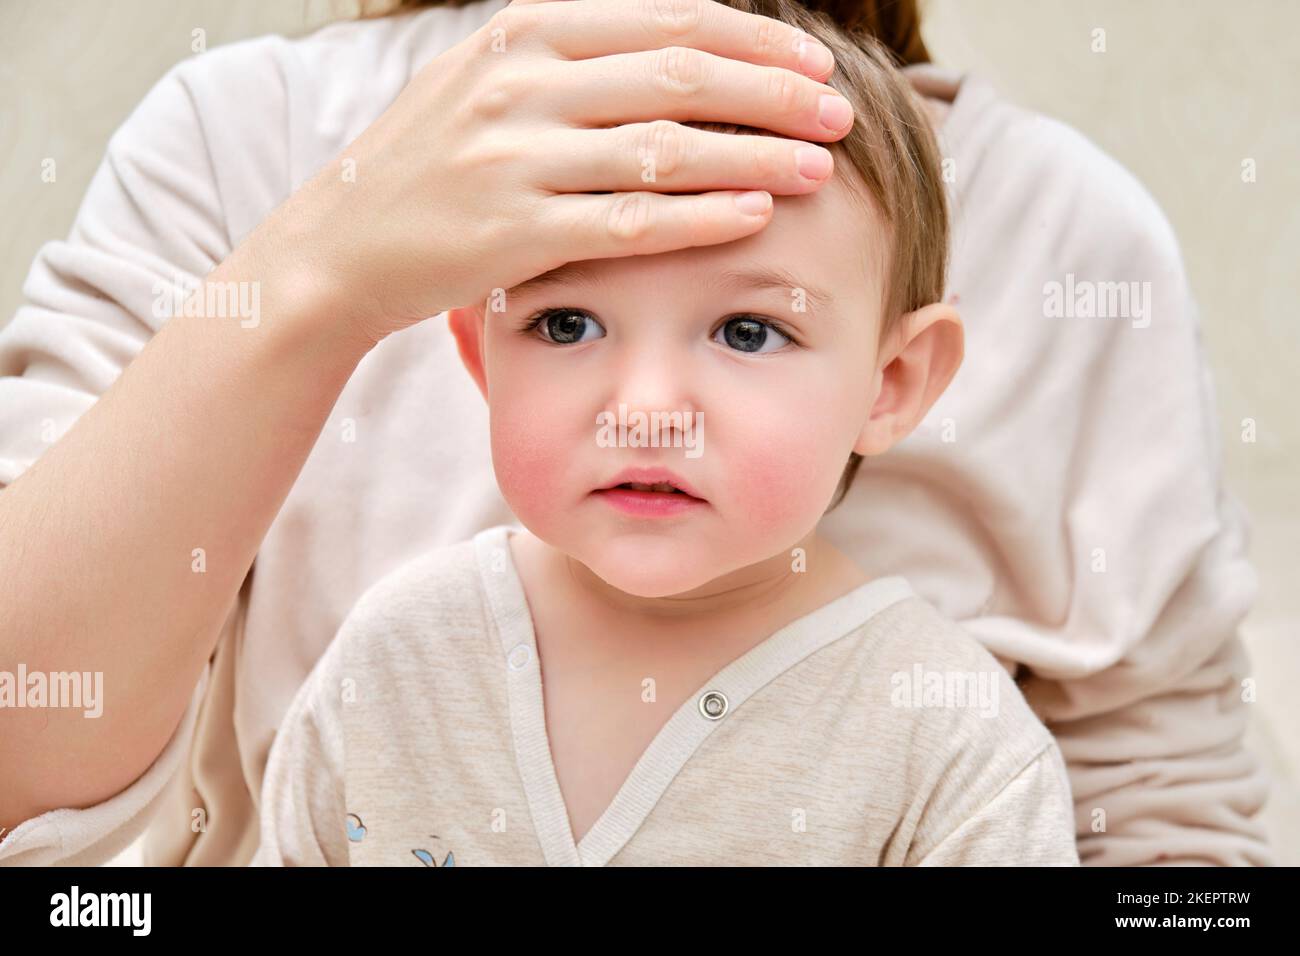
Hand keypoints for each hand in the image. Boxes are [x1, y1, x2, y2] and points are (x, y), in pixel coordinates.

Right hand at [252, 0, 853, 347]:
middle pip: (679, 76)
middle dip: (773, 94)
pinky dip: (699, 216)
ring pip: (665, 148)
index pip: (665, 22)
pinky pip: (629, 222)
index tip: (813, 65)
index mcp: (522, 34)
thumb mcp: (487, 82)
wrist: (339, 245)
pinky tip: (753, 214)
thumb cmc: (426, 166)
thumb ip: (573, 62)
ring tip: (817, 169)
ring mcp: (515, 159)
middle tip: (837, 115)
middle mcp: (521, 85)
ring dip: (753, 155)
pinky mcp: (513, 233)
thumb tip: (679, 51)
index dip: (752, 42)